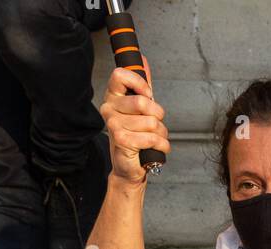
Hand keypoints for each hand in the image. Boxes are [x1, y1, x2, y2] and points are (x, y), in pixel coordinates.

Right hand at [99, 60, 169, 184]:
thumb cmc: (135, 137)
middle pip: (142, 102)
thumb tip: (143, 60)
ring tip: (156, 138)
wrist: (129, 166)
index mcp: (113, 96)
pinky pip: (151, 137)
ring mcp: (113, 124)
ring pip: (150, 122)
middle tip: (156, 123)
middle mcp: (109, 108)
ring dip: (161, 133)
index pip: (121, 75)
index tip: (147, 94)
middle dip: (158, 115)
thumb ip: (142, 84)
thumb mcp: (140, 107)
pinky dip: (161, 144)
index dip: (139, 83)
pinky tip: (157, 147)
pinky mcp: (121, 139)